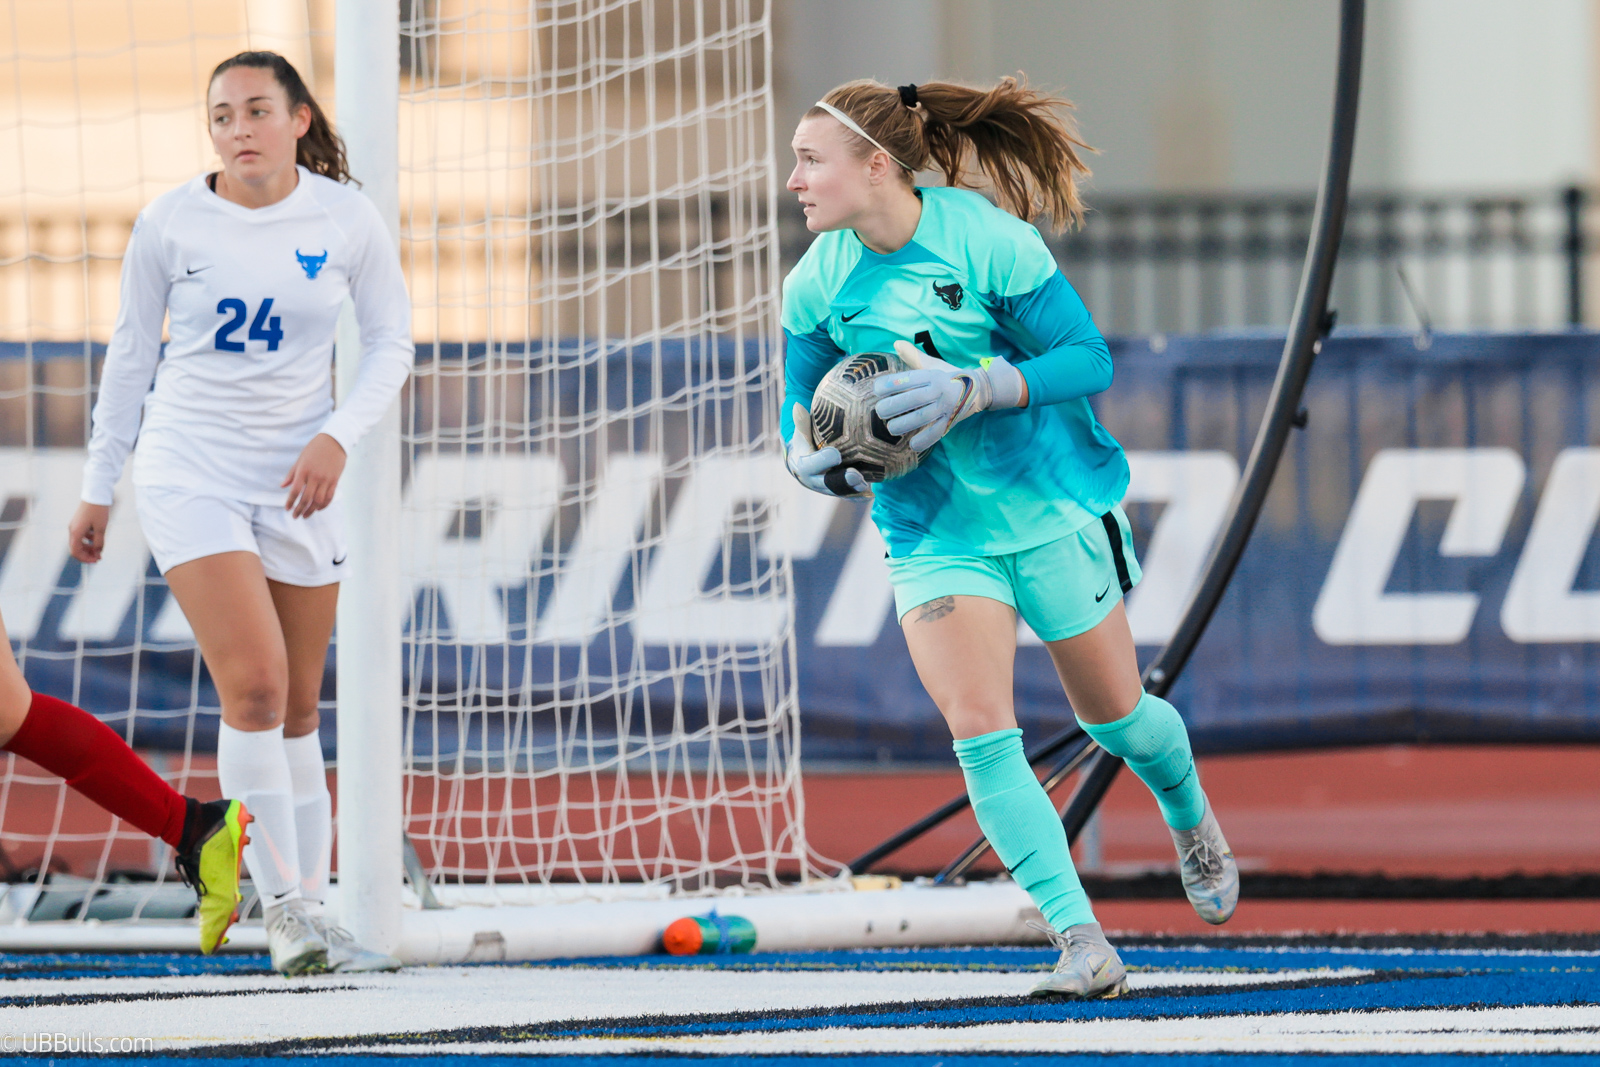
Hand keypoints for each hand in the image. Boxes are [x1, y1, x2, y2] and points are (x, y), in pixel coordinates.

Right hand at [68, 502, 110, 563]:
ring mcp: (74, 526)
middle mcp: (72, 530)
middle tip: (99, 557)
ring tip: (99, 550)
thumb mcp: (101, 528)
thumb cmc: (98, 511)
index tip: (96, 560)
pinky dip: (88, 540)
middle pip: (76, 548)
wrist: (95, 494)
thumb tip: (98, 553)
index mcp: (76, 533)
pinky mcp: (78, 522)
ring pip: (79, 542)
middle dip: (87, 554)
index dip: (85, 559)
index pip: (76, 552)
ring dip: (88, 548)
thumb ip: (99, 542)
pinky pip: (81, 536)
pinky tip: (97, 539)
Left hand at [281, 433, 346, 518]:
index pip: (295, 491)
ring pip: (318, 500)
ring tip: (306, 515)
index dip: (290, 501)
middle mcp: (315, 476)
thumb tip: (283, 486)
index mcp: (304, 470)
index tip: (287, 509)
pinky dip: (324, 505)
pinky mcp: (335, 480)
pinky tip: (318, 508)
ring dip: (311, 510)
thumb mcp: (300, 459)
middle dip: (300, 509)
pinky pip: (329, 497)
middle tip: (295, 516)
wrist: (334, 441)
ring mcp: (326, 479)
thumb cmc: (314, 449)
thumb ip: (292, 474)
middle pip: (306, 498)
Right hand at [785, 403, 871, 498]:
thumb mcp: (802, 429)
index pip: (809, 465)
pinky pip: (846, 496)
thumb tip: (798, 406)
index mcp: (801, 465)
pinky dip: (857, 496)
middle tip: (857, 476)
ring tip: (866, 485)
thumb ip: (802, 420)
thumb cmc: (805, 439)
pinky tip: (870, 494)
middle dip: (841, 481)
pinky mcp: (834, 492)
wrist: (803, 458)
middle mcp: (811, 480)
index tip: (836, 454)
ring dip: (852, 490)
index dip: (822, 461)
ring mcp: (823, 488)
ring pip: (837, 492)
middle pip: (825, 484)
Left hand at [872, 339, 1025, 451]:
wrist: (980, 388)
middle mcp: (940, 390)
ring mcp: (947, 406)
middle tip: (880, 412)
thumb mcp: (933, 365)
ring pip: (924, 417)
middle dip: (894, 406)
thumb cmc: (949, 375)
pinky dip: (924, 440)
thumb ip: (913, 356)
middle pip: (914, 399)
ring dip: (905, 424)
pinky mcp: (952, 421)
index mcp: (933, 375)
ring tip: (892, 428)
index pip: (910, 378)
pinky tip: (912, 445)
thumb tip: (896, 343)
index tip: (877, 389)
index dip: (891, 384)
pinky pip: (937, 432)